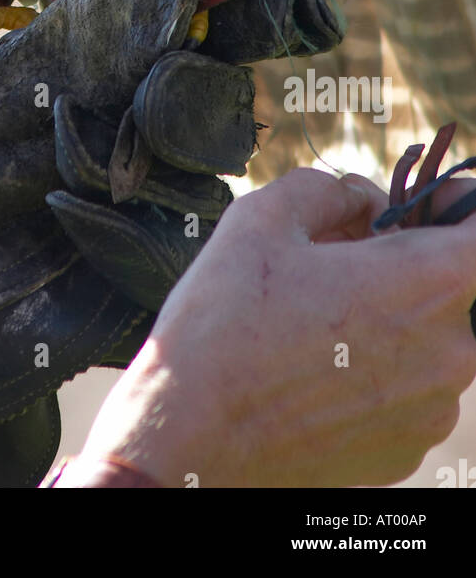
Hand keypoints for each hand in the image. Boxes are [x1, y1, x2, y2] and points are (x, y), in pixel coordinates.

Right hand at [71, 168, 475, 487]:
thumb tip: (363, 201)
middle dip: (402, 260)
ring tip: (312, 317)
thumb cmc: (224, 325)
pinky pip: (407, 389)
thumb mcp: (262, 218)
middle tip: (334, 257)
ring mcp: (430, 410)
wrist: (190, 441)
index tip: (418, 203)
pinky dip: (375, 369)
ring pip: (427, 338)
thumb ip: (329, 189)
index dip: (455, 207)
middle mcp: (448, 352)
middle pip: (451, 285)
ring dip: (388, 316)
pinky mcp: (405, 451)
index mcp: (427, 283)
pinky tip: (312, 367)